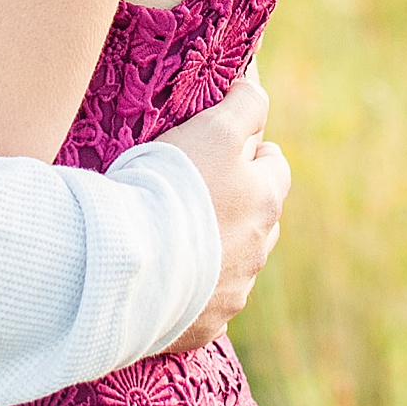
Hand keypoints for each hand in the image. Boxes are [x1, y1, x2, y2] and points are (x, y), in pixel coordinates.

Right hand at [152, 67, 288, 354]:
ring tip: (164, 232)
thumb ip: (243, 104)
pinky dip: (186, 286)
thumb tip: (256, 81)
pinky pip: (202, 300)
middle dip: (233, 202)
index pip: (275, 164)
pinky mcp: (204, 324)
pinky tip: (155, 273)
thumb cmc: (171, 188)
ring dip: (209, 245)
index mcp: (265, 200)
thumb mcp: (211, 130)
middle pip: (257, 216)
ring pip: (232, 259)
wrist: (131, 266)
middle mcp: (259, 249)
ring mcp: (233, 291)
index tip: (217, 147)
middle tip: (186, 189)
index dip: (249, 151)